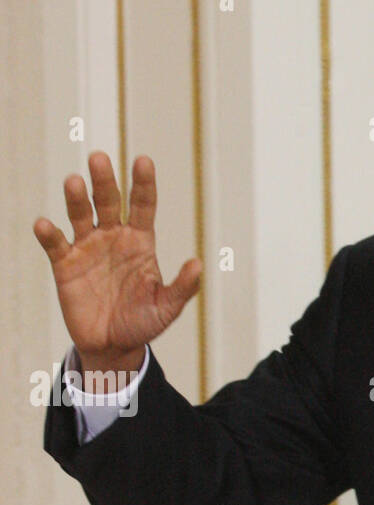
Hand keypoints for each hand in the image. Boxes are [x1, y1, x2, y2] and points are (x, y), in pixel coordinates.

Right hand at [32, 152, 200, 375]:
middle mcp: (112, 236)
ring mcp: (87, 247)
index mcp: (140, 240)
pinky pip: (55, 244)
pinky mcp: (65, 264)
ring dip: (77, 198)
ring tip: (75, 182)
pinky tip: (45, 225)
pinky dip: (49, 234)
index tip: (143, 161)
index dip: (143, 183)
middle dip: (105, 180)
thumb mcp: (166, 307)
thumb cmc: (143, 322)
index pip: (143, 204)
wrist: (114, 346)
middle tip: (99, 158)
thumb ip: (182, 287)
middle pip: (108, 201)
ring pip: (80, 214)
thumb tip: (198, 264)